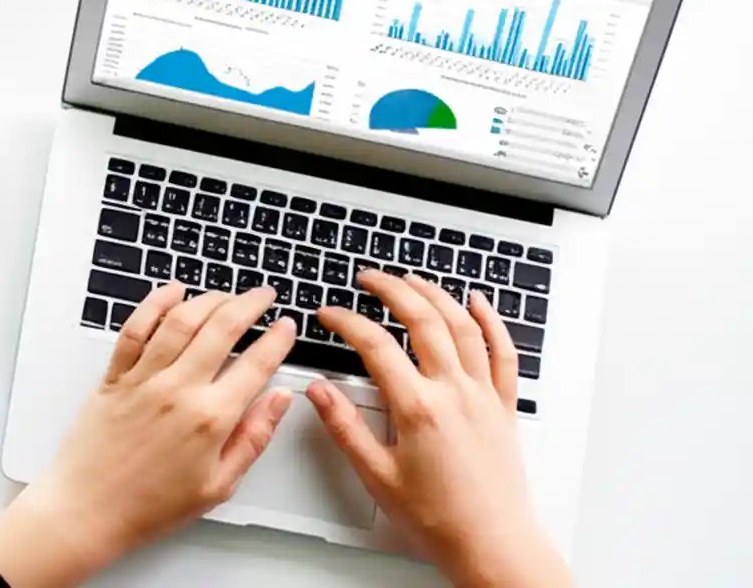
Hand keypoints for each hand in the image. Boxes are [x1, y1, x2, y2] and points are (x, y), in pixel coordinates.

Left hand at [0, 284, 295, 586]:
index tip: (287, 326)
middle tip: (264, 295)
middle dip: (249, 304)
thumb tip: (279, 401)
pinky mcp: (115, 375)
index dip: (277, 340)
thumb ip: (253, 437)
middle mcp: (178, 390)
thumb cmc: (149, 506)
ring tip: (228, 294)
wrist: (86, 511)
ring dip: (210, 298)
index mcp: (210, 419)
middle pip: (222, 327)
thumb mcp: (218, 485)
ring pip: (182, 319)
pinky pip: (137, 327)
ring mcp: (144, 378)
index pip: (255, 365)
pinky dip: (156, 302)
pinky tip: (173, 290)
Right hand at [309, 271, 571, 587]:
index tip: (329, 315)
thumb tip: (319, 392)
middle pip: (422, 320)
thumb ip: (345, 428)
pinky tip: (478, 302)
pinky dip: (491, 320)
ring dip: (435, 294)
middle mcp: (454, 393)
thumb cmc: (438, 519)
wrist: (493, 544)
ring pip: (462, 326)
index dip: (346, 322)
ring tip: (412, 278)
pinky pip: (503, 352)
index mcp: (418, 409)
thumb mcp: (377, 476)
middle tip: (369, 278)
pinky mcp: (502, 406)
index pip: (374, 345)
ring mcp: (482, 395)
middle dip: (391, 289)